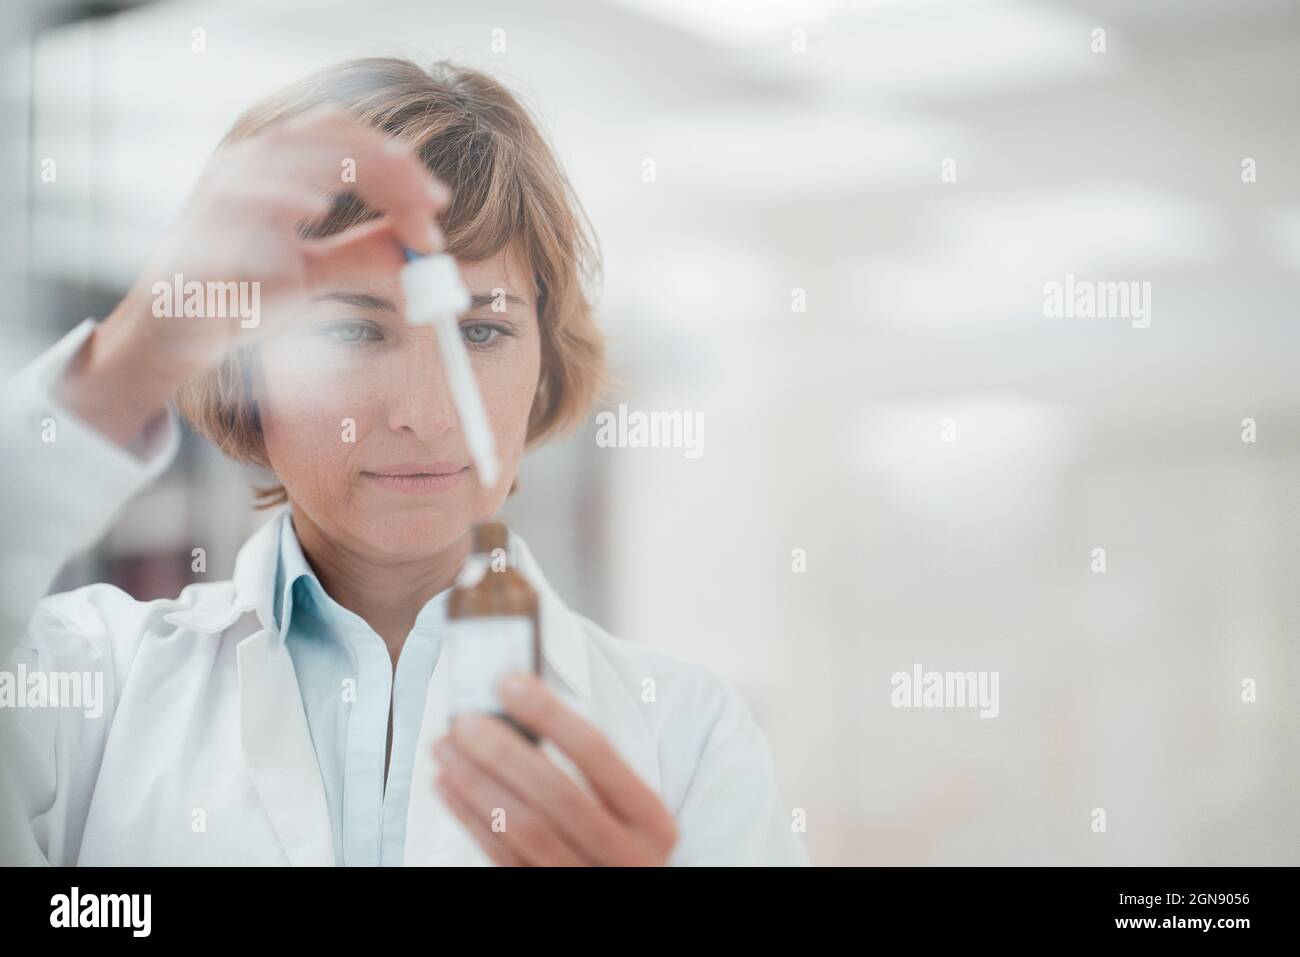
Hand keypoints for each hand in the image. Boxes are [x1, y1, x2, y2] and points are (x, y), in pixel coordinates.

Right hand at [57, 105, 450, 445]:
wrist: (173, 340)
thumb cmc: (237, 296)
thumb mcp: (314, 274)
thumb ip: (361, 253)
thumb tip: (418, 244)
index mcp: (275, 171)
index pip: (341, 138)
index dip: (396, 162)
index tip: (439, 202)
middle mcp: (245, 170)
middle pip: (322, 137)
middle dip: (386, 167)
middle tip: (432, 204)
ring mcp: (218, 199)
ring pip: (279, 157)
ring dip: (343, 172)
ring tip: (395, 198)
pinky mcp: (198, 236)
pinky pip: (236, 209)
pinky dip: (277, 202)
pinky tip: (311, 209)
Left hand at [432, 672, 678, 865]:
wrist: (618, 882)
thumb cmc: (619, 833)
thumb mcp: (628, 807)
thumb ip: (591, 764)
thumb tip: (522, 699)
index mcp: (653, 821)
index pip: (599, 753)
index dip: (550, 715)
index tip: (508, 683)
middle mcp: (627, 856)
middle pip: (558, 794)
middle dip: (504, 753)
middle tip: (464, 722)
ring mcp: (586, 880)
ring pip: (524, 829)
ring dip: (476, 783)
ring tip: (445, 748)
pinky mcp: (546, 892)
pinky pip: (501, 857)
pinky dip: (469, 818)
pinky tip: (448, 785)